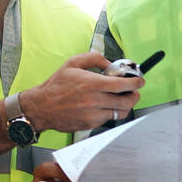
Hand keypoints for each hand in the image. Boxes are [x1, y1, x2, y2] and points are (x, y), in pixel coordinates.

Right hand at [21, 51, 142, 132]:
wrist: (41, 107)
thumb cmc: (56, 85)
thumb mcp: (72, 63)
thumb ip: (94, 58)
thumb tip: (110, 63)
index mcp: (92, 83)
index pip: (122, 85)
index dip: (135, 83)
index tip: (140, 81)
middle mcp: (94, 100)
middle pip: (126, 101)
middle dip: (134, 95)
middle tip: (134, 91)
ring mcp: (93, 114)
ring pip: (120, 112)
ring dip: (125, 105)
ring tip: (121, 99)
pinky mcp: (90, 124)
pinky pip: (108, 119)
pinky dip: (111, 112)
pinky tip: (105, 106)